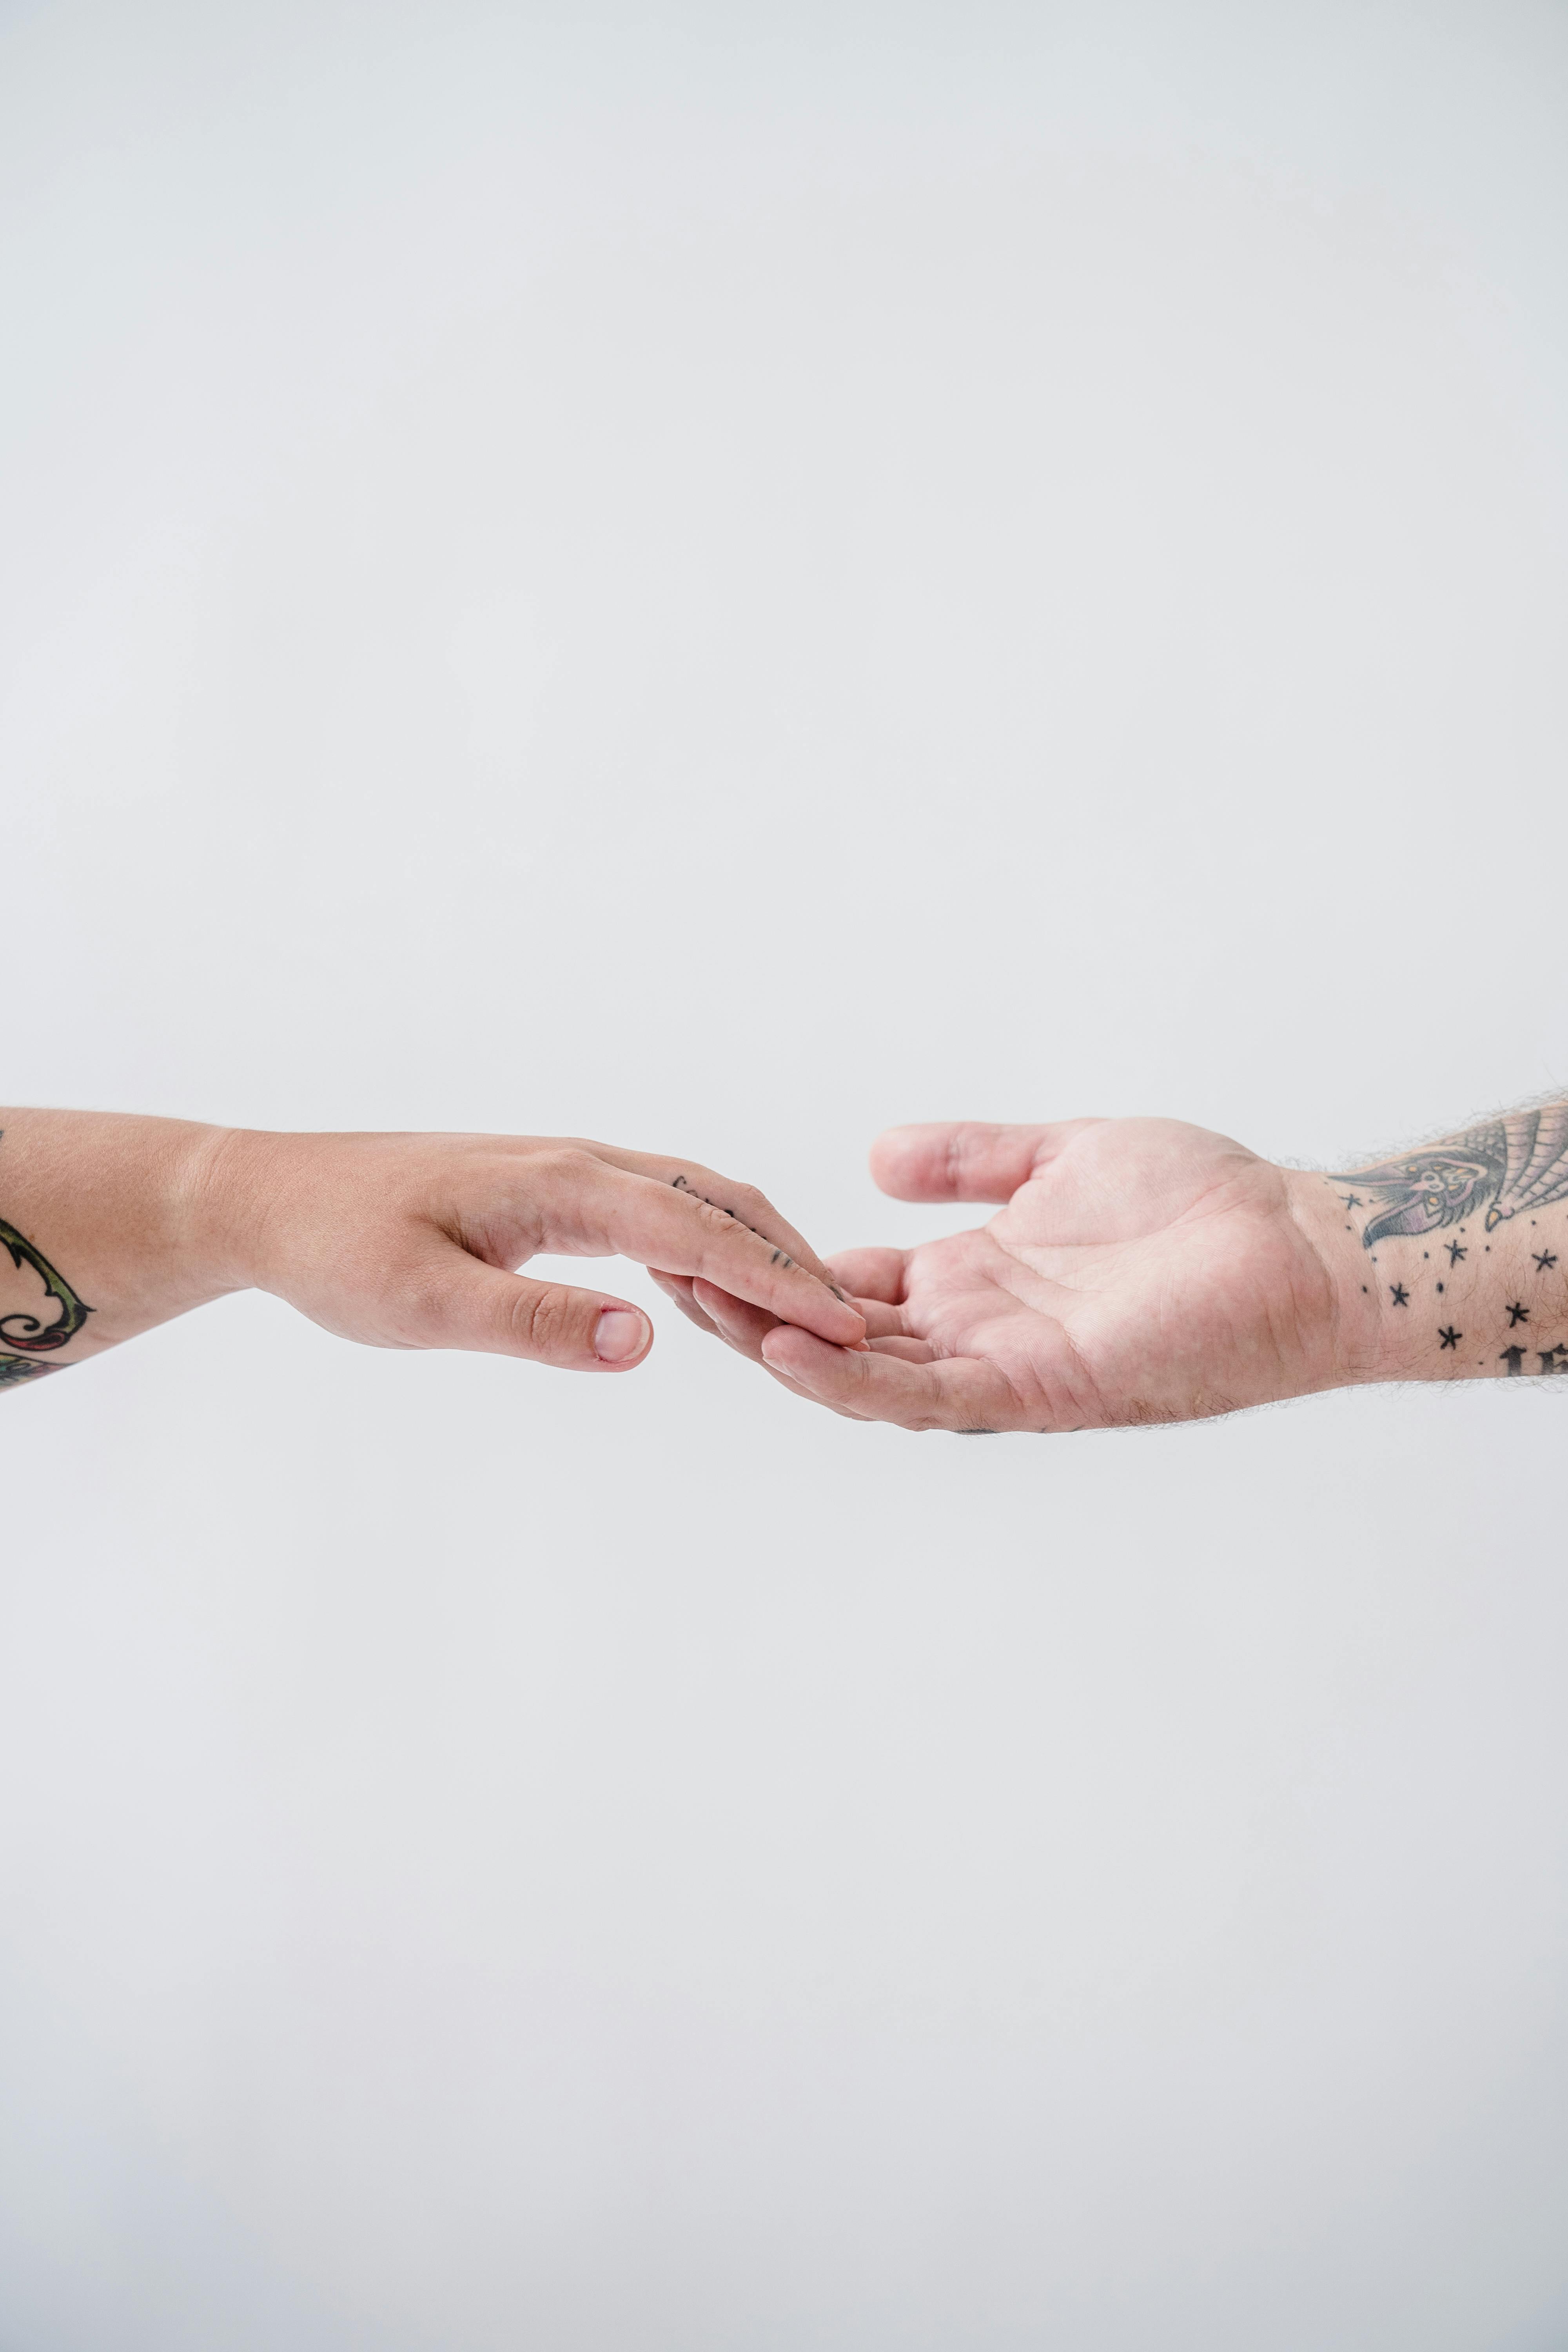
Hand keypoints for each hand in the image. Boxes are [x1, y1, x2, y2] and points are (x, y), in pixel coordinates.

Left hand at [196, 1128, 864, 1373]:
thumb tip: (645, 1340)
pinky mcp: (547, 1189)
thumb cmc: (337, 1250)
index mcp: (559, 1186)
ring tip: (807, 1310)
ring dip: (755, 1247)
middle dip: (790, 1259)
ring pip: (690, 1197)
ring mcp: (564, 1170)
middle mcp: (576, 1163)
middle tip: (853, 1326)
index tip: (843, 1328)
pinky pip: (653, 1207)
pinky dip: (706, 1242)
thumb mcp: (423, 1305)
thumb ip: (533, 1323)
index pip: (696, 1231)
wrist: (270, 1196)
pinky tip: (714, 1287)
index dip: (775, 1280)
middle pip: (715, 1199)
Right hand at [665, 1118, 1355, 1430]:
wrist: (1303, 1245)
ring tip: (696, 1303)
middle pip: (832, 1334)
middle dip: (746, 1308)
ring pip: (861, 1374)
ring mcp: (1000, 1367)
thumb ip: (970, 1158)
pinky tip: (787, 1348)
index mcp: (971, 1282)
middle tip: (660, 1267)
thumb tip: (874, 1156)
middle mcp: (972, 1333)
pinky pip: (924, 1397)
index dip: (770, 1262)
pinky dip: (851, 1379)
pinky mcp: (1037, 1389)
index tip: (693, 1229)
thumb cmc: (1205, 1202)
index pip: (843, 1284)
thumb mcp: (1060, 1153)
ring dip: (777, 1345)